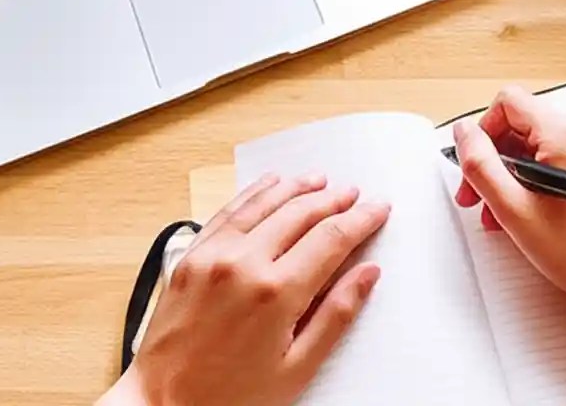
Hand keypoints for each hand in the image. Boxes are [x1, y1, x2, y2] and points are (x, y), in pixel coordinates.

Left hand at [99, 174, 389, 405]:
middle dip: (333, 200)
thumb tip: (366, 275)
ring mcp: (212, 257)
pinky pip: (227, 212)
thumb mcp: (297, 368)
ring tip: (319, 180)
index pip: (332, 238)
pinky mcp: (189, 258)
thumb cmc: (228, 398)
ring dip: (296, 188)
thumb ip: (336, 315)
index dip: (361, 219)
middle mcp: (243, 265)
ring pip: (263, 204)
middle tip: (353, 194)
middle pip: (301, 213)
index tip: (376, 209)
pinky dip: (253, 194)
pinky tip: (268, 186)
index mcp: (276, 293)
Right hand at [453, 87, 565, 316]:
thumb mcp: (515, 209)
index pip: (509, 102)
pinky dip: (534, 178)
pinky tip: (523, 212)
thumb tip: (464, 133)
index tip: (472, 165)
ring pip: (537, 144)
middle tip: (476, 197)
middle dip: (494, 159)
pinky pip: (557, 157)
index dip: (482, 132)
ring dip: (511, 173)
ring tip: (498, 214)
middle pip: (522, 123)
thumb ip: (481, 165)